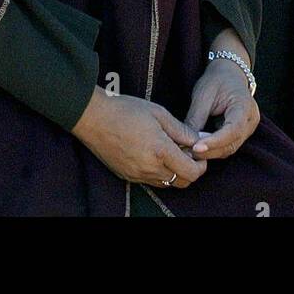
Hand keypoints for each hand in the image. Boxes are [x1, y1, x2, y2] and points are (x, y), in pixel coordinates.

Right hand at [71, 88, 207, 187]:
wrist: (93, 117)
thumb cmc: (126, 110)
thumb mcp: (158, 113)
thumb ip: (181, 129)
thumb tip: (197, 140)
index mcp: (160, 151)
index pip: (191, 172)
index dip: (200, 165)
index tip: (199, 153)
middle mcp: (150, 168)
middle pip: (182, 183)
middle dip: (190, 171)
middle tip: (188, 153)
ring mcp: (137, 175)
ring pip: (167, 184)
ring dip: (174, 172)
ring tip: (170, 152)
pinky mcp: (127, 176)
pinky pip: (151, 181)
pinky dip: (158, 173)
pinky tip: (154, 154)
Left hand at [185, 57, 259, 160]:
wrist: (229, 74)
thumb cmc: (216, 80)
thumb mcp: (203, 94)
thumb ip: (196, 118)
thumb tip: (185, 142)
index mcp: (245, 106)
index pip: (233, 130)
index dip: (214, 142)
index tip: (196, 147)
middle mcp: (250, 121)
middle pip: (231, 144)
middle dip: (209, 150)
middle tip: (187, 151)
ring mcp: (248, 129)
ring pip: (229, 148)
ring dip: (210, 152)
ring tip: (189, 150)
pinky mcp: (240, 134)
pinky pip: (227, 146)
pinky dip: (213, 149)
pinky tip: (197, 147)